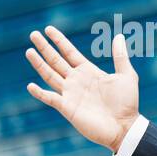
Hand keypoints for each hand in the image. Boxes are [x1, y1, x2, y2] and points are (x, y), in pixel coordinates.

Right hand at [25, 27, 139, 152]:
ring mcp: (70, 94)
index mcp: (88, 71)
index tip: (48, 29)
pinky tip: (30, 85)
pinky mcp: (67, 108)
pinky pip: (50, 98)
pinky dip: (40, 93)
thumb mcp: (126, 76)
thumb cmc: (127, 103)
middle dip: (45, 48)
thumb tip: (118, 36)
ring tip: (29, 51)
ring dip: (39, 64)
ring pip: (50, 75)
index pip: (69, 52)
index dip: (59, 41)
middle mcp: (76, 81)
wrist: (125, 127)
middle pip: (56, 61)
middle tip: (33, 34)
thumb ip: (120, 57)